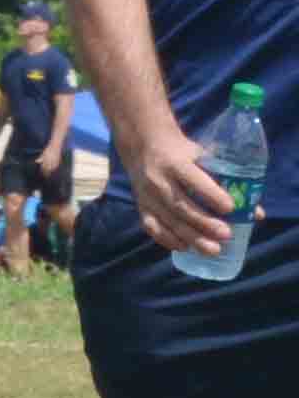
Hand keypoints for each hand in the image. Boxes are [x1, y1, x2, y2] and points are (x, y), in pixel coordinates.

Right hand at [130, 116, 240, 253]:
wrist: (143, 147)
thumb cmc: (184, 153)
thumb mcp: (204, 157)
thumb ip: (227, 181)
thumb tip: (255, 213)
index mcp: (176, 163)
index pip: (193, 180)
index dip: (211, 194)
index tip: (230, 208)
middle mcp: (158, 180)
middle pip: (181, 206)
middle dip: (204, 223)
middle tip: (226, 235)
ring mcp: (147, 196)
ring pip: (169, 220)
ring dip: (191, 237)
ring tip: (213, 250)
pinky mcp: (141, 207)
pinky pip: (152, 227)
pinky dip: (168, 239)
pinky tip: (185, 247)